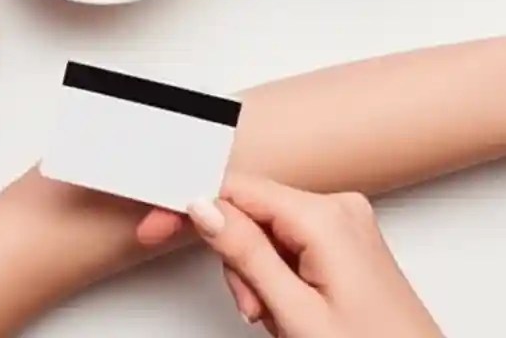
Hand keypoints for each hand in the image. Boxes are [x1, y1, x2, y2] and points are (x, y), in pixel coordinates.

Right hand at [186, 175, 440, 336]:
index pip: (238, 189)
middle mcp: (339, 209)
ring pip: (269, 232)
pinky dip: (280, 276)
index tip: (158, 227)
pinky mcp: (347, 242)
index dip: (193, 208)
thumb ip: (246, 255)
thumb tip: (205, 208)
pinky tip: (289, 306)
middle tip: (248, 305)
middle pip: (253, 212)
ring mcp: (346, 224)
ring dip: (259, 275)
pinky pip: (292, 243)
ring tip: (276, 317)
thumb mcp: (295, 310)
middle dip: (238, 260)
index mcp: (326, 217)